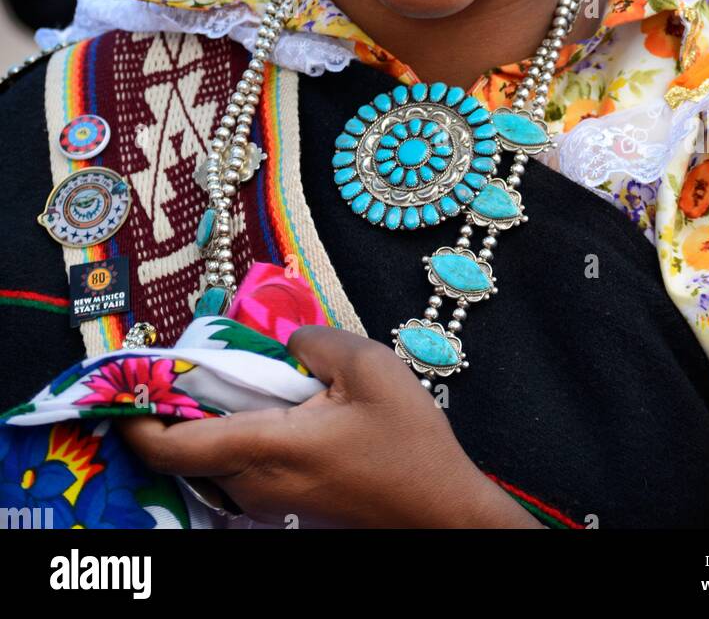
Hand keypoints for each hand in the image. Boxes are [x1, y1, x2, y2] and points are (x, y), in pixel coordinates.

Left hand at [117, 326, 542, 528]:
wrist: (440, 513)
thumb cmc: (408, 444)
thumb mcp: (369, 367)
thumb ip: (314, 340)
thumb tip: (284, 338)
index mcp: (267, 448)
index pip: (175, 445)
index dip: (138, 421)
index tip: (126, 387)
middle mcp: (255, 484)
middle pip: (189, 451)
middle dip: (176, 408)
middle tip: (185, 363)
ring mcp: (270, 502)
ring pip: (215, 459)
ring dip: (209, 421)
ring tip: (231, 376)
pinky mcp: (288, 507)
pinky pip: (241, 469)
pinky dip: (235, 436)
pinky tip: (269, 406)